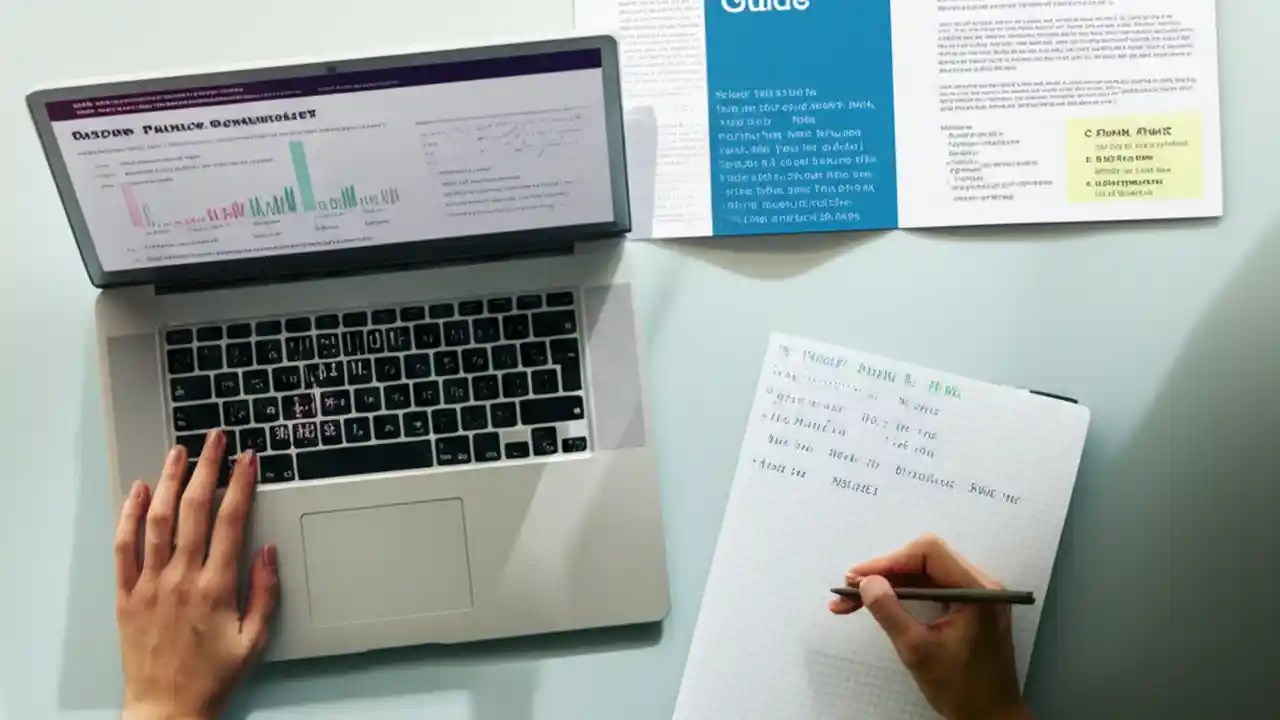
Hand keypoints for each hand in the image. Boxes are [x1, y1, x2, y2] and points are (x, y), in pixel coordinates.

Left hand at [115, 430, 278, 719]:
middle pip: (193, 509)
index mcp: (216, 588)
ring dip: (168, 480)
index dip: (240, 484)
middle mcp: (180, 579)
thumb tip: (267, 551)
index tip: (248, 459)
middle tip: (215, 440)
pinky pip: (123, 547)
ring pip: (156, 520)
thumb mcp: (255, 639)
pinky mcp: (126, 595)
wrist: (166, 709)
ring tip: (179, 452)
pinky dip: (128, 515)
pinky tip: (136, 491)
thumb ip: (265, 592)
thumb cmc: (212, 678)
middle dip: (207, 468)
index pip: (230, 521)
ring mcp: (149, 585)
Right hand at [829, 534, 1029, 719]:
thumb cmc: (960, 689)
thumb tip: (866, 581)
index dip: (889, 561)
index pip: (929, 553)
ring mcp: (975, 594)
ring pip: (924, 573)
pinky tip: (878, 602)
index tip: (856, 579)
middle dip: (884, 572)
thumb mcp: (918, 651)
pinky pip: (931, 588)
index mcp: (976, 590)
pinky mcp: (968, 605)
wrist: (991, 717)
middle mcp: (980, 584)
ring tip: (853, 599)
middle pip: (925, 559)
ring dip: (889, 583)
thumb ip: (890, 612)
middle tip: (849, 590)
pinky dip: (904, 593)